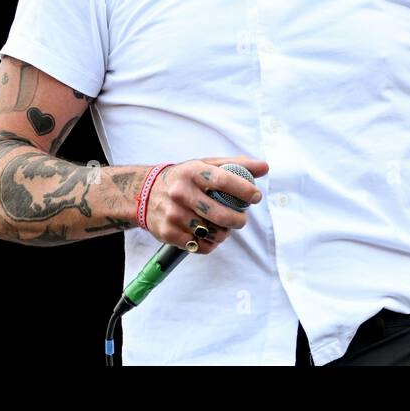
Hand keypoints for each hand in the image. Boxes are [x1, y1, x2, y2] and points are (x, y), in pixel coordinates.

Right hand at [147, 156, 268, 254]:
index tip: (256, 196)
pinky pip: (199, 246)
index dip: (245, 190)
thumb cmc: (185, 178)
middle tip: (241, 219)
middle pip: (219, 214)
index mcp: (193, 172)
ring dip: (224, 233)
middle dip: (238, 220)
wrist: (144, 192)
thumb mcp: (206, 165)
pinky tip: (211, 236)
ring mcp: (173, 214)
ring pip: (211, 233)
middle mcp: (181, 192)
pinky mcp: (167, 233)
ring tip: (224, 228)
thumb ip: (236, 165)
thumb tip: (265, 167)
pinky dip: (211, 244)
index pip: (224, 180)